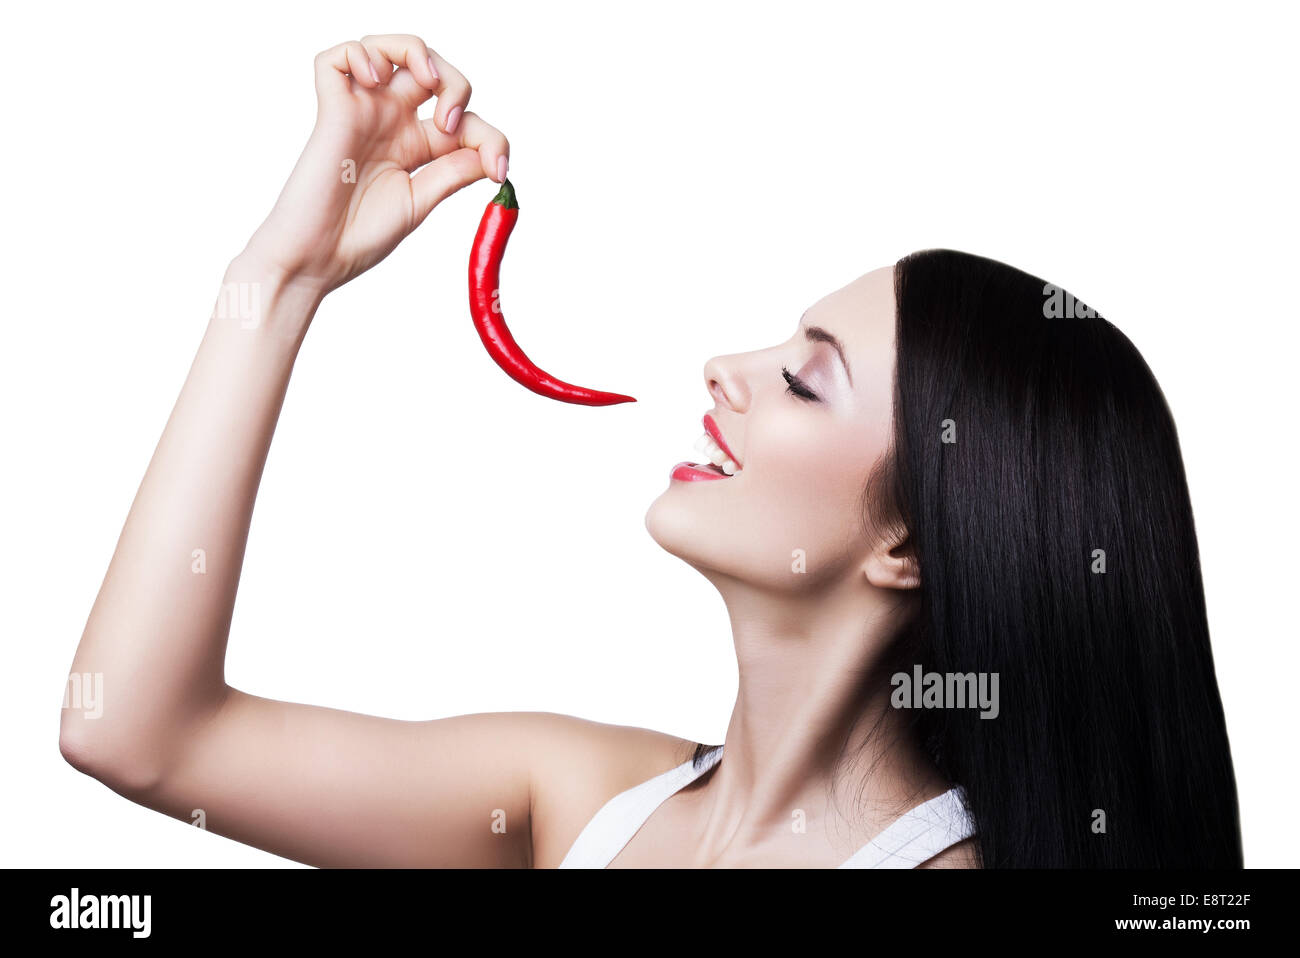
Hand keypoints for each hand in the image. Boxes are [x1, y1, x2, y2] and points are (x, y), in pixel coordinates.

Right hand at [233, 34, 508, 297]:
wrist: (318, 259)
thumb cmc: (359, 237)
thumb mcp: (420, 201)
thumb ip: (452, 172)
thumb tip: (491, 155)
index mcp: (418, 147)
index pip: (465, 119)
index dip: (490, 138)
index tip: (497, 170)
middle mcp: (392, 122)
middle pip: (431, 71)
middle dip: (456, 84)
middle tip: (449, 124)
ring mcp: (362, 112)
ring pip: (387, 48)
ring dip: (415, 52)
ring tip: (425, 82)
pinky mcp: (331, 109)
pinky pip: (337, 58)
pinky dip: (360, 54)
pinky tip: (374, 80)